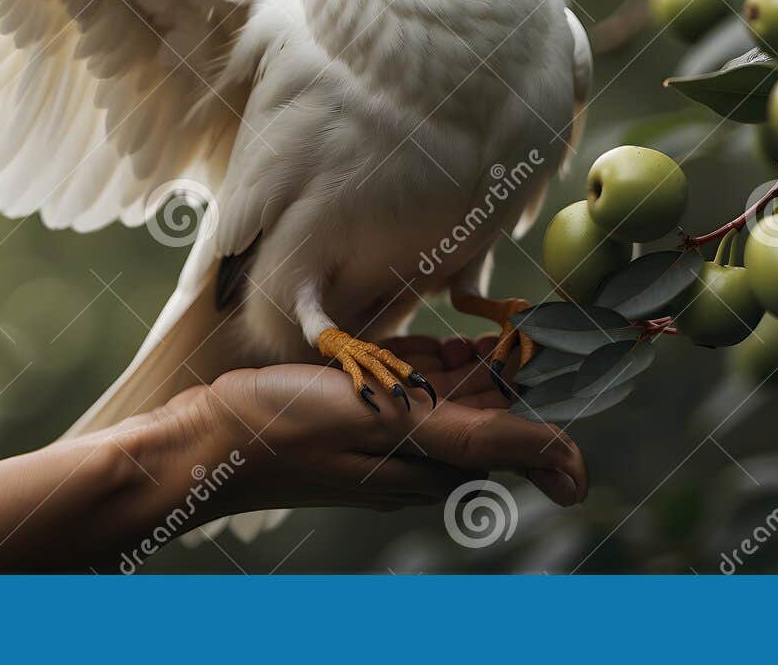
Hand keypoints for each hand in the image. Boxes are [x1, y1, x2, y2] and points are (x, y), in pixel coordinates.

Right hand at [156, 335, 586, 514]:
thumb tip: (571, 462)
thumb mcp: (394, 424)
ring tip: (501, 318)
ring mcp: (386, 436)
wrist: (206, 439)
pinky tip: (443, 336)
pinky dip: (429, 361)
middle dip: (510, 363)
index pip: (519, 427)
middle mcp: (420, 456)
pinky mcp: (357, 416)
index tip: (559, 334)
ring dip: (474, 359)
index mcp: (439, 464)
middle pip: (486, 407)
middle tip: (531, 314)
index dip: (544, 380)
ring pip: (450, 394)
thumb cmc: (292, 429)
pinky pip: (408, 388)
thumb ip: (483, 438)